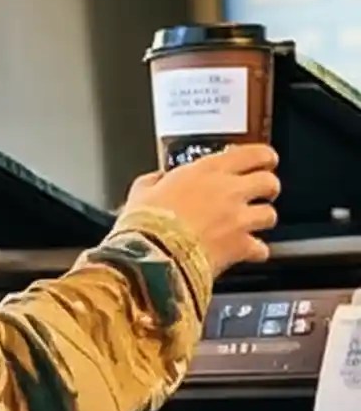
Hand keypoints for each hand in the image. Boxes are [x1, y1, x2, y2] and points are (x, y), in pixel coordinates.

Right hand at [121, 144, 280, 274]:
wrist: (152, 256)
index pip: (254, 154)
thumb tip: (156, 180)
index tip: (264, 161)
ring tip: (252, 224)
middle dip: (268, 188)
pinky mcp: (240, 247)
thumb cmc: (145, 224)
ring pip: (270, 215)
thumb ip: (153, 181)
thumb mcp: (141, 192)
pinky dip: (255, 251)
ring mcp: (238, 219)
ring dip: (262, 219)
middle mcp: (229, 191)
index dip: (264, 157)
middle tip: (261, 192)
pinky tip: (245, 253)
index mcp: (207, 171)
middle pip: (270, 182)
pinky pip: (260, 249)